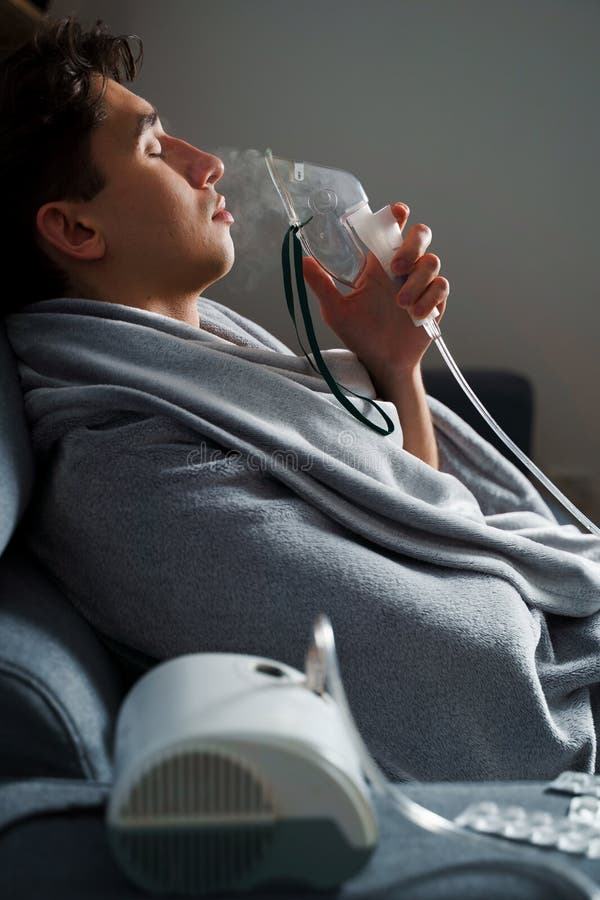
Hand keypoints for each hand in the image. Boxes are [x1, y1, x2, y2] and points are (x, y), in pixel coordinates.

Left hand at [301, 202, 448, 391]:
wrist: (382, 363)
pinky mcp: (435, 301)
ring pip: (432, 261)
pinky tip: (416, 315)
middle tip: (395, 268)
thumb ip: (322, 284)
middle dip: (412, 246)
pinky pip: (442, 287)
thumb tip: (302, 261)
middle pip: (420, 235)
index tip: (397, 213)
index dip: (397, 215)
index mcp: (378, 263)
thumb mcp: (336, 311)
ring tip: (401, 306)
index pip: (391, 229)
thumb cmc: (359, 335)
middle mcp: (402, 269)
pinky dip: (429, 299)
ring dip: (417, 282)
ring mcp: (420, 284)